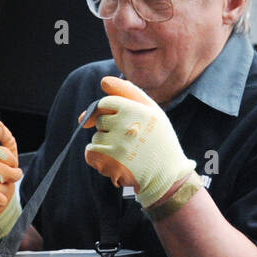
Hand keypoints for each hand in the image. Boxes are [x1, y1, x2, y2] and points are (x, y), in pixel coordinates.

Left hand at [80, 76, 195, 208]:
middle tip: (129, 139)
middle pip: (99, 120)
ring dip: (106, 144)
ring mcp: (117, 146)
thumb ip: (127, 91)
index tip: (121, 121)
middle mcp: (126, 126)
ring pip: (96, 137)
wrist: (166, 174)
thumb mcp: (151, 109)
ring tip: (126, 152)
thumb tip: (103, 82)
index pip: (105, 102)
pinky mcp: (109, 163)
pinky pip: (90, 152)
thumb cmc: (158, 139)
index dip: (110, 112)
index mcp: (137, 110)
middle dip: (109, 128)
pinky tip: (115, 160)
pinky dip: (98, 156)